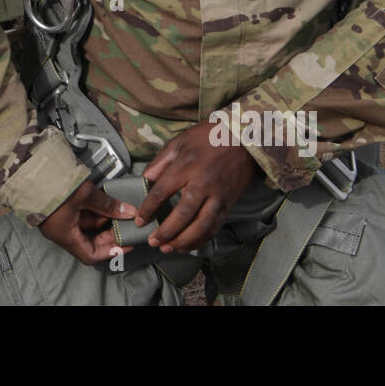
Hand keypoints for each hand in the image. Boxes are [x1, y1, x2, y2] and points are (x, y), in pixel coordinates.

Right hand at [38, 179, 136, 264]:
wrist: (28, 167)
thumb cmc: (53, 184)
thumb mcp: (84, 194)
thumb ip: (107, 205)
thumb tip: (129, 212)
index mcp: (64, 235)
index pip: (91, 255)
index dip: (111, 251)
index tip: (127, 243)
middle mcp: (61, 231)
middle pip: (90, 240)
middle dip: (110, 233)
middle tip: (127, 223)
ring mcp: (58, 218)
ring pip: (86, 225)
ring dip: (103, 218)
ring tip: (119, 208)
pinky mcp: (58, 206)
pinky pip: (79, 214)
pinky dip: (94, 210)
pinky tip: (105, 201)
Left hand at [135, 121, 256, 253]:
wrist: (244, 137)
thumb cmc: (209, 136)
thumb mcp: (180, 141)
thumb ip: (161, 161)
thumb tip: (145, 178)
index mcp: (186, 166)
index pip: (162, 192)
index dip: (148, 209)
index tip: (140, 221)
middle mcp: (202, 183)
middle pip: (182, 214)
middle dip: (166, 232)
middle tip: (153, 242)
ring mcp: (218, 195)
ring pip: (200, 226)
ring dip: (183, 241)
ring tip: (169, 248)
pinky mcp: (229, 203)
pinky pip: (215, 226)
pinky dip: (202, 239)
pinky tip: (190, 245)